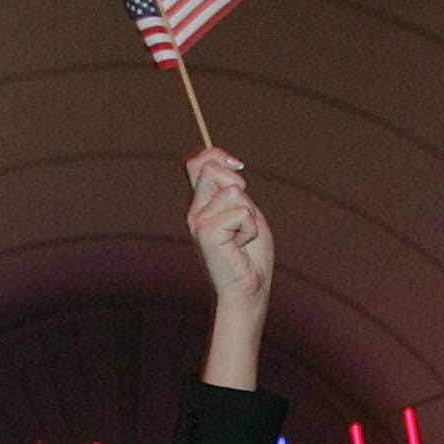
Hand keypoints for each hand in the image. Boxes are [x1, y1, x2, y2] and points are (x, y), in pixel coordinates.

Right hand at [184, 149, 273, 312]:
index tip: (238, 166)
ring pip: (234, 191)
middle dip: (238, 185)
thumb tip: (230, 164)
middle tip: (243, 217)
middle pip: (211, 168)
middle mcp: (194, 210)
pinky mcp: (206, 232)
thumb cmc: (250, 254)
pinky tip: (240, 245)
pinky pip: (241, 212)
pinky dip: (250, 228)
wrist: (249, 288)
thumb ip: (233, 189)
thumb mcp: (245, 211)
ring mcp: (196, 221)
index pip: (196, 162)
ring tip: (242, 237)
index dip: (216, 155)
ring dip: (249, 214)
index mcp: (200, 204)